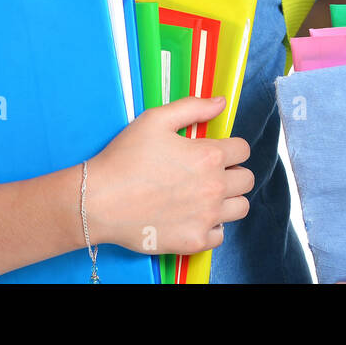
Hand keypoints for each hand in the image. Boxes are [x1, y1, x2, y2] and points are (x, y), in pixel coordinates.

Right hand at [85, 96, 253, 254]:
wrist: (97, 201)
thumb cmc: (124, 158)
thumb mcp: (155, 120)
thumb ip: (193, 107)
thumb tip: (220, 103)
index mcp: (209, 156)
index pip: (243, 149)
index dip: (230, 147)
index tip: (215, 151)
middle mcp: (214, 188)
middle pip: (247, 179)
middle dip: (233, 172)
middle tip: (209, 173)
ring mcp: (206, 217)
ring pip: (240, 207)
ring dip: (229, 199)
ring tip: (205, 195)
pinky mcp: (194, 241)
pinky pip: (220, 235)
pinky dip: (211, 226)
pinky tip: (194, 216)